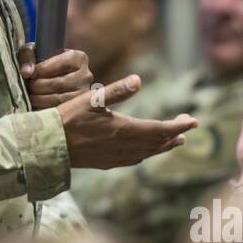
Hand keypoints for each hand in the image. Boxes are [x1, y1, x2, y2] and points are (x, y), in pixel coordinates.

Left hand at [18, 44, 92, 108]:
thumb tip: (26, 73)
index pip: (62, 63)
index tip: (29, 74)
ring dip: (39, 99)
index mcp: (78, 58)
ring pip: (59, 99)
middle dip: (38, 86)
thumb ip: (27, 57)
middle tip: (26, 87)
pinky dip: (44, 109)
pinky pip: (59, 112)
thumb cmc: (42, 63)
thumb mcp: (34, 53)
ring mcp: (83, 94)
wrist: (49, 77)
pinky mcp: (78, 110)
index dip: (42, 69)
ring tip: (29, 96)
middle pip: (59, 83)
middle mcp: (85, 76)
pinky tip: (35, 105)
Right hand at [57, 74, 198, 168]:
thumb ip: (117, 91)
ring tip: (174, 141)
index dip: (179, 125)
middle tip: (188, 126)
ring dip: (163, 146)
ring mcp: (115, 157)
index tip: (194, 120)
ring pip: (147, 152)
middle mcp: (124, 146)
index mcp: (124, 129)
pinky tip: (145, 151)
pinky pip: (134, 159)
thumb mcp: (91, 99)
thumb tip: (138, 79)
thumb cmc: (67, 119)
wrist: (48, 146)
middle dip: (175, 134)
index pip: (160, 129)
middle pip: (157, 142)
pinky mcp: (106, 162)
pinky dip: (146, 153)